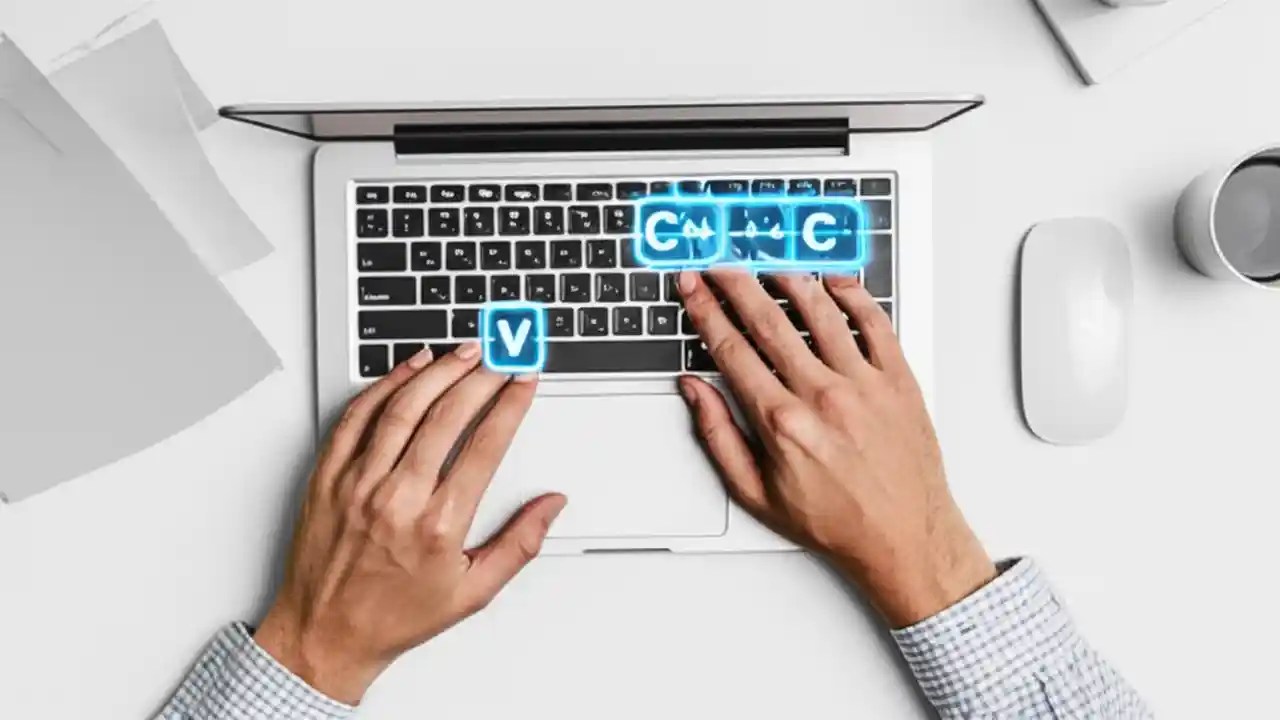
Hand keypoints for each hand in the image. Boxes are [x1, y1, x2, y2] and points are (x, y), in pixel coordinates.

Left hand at [255, 344, 564, 703]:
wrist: (324, 637)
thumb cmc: (393, 618)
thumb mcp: (472, 592)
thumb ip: (518, 544)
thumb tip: (550, 505)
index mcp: (438, 526)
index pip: (485, 445)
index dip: (511, 405)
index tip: (524, 383)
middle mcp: (397, 498)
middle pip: (447, 416)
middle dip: (481, 377)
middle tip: (501, 357)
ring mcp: (358, 484)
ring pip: (403, 408)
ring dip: (438, 371)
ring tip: (464, 353)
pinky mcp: (328, 477)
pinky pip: (357, 418)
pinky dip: (384, 386)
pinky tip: (408, 368)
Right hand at [677, 270, 994, 627]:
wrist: (904, 538)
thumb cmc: (835, 521)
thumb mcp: (756, 493)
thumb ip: (718, 436)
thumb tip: (694, 390)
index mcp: (782, 422)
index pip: (731, 349)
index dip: (706, 311)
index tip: (694, 288)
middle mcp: (822, 396)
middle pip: (768, 321)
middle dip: (736, 284)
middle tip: (720, 263)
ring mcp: (863, 384)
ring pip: (821, 312)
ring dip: (790, 280)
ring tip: (770, 264)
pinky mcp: (898, 381)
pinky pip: (875, 323)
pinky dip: (854, 296)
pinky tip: (836, 281)